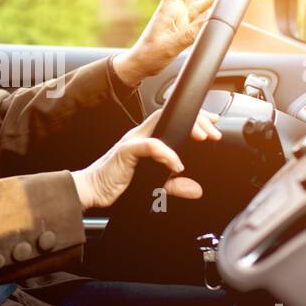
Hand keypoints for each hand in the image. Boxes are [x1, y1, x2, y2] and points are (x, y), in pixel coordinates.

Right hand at [71, 106, 222, 208]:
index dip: (194, 118)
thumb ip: (174, 187)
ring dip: (186, 129)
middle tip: (214, 132)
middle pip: (170, 115)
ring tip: (204, 138)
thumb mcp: (153, 188)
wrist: (91, 191)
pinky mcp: (126, 151)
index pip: (172, 120)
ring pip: (162, 122)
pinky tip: (177, 165)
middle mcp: (140, 135)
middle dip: (196, 119)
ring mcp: (133, 141)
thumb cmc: (116, 185)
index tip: (213, 123)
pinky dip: (166, 154)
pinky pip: (150, 146)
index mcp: (147, 140)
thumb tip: (194, 189)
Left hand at [113, 0, 226, 86]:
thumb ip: (189, 34)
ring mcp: (178, 16)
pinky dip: (208, 2)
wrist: (142, 64)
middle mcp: (173, 8)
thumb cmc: (150, 54)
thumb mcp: (170, 45)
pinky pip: (198, 9)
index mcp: (167, 9)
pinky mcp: (182, 24)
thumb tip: (208, 22)